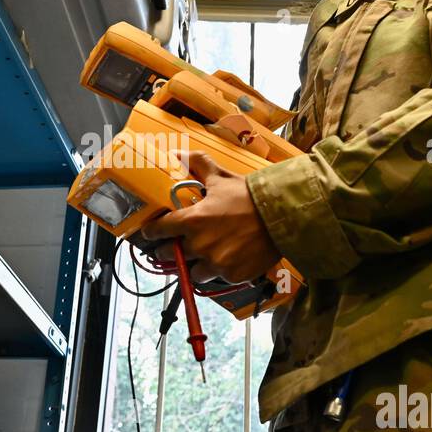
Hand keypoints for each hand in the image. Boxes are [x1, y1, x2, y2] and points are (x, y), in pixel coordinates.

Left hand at [140, 150, 281, 284]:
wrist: (281, 215)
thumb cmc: (249, 196)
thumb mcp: (220, 178)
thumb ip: (197, 165)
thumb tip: (177, 153)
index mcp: (192, 220)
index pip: (159, 230)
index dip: (152, 231)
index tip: (150, 233)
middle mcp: (199, 245)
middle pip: (171, 254)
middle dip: (172, 249)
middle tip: (178, 245)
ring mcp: (215, 263)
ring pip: (193, 271)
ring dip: (196, 264)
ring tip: (206, 256)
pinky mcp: (232, 276)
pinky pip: (218, 278)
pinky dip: (221, 270)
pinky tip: (229, 259)